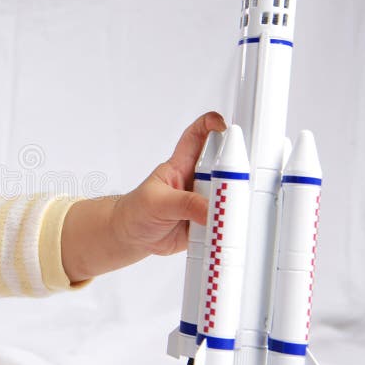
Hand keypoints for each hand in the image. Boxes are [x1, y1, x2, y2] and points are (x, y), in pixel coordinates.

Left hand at [112, 111, 226, 255]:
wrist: (131, 239)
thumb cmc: (136, 211)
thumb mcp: (156, 202)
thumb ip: (185, 204)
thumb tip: (211, 209)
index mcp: (180, 166)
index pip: (197, 136)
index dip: (210, 125)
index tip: (224, 127)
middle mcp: (195, 181)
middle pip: (223, 167)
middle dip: (232, 172)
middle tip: (228, 186)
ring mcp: (202, 201)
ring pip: (228, 194)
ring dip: (230, 203)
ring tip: (222, 212)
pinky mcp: (206, 221)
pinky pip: (224, 220)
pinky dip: (228, 224)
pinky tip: (224, 229)